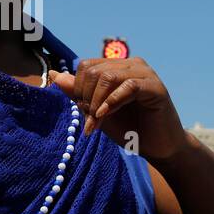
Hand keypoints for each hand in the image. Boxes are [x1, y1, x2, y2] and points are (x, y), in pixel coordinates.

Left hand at [52, 57, 187, 160]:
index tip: (86, 116)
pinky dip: (112, 102)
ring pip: (108, 76)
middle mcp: (133, 65)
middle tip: (92, 122)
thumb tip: (55, 75)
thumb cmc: (131, 129)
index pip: (87, 66)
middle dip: (86, 98)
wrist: (158, 148)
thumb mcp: (97, 111)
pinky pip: (128, 86)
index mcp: (119, 67)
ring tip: (99, 122)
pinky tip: (106, 115)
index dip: (79, 90)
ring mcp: (146, 74)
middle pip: (94, 70)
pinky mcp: (156, 88)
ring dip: (97, 103)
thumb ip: (78, 94)